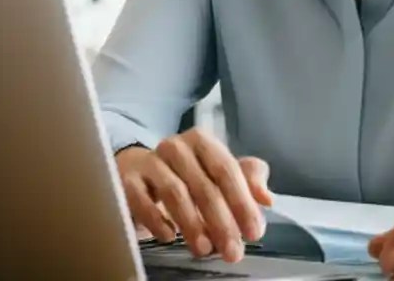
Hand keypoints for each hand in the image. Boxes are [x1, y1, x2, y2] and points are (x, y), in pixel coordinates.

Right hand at [115, 129, 272, 262]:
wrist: (137, 172)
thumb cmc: (186, 174)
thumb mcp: (218, 173)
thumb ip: (247, 180)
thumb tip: (266, 198)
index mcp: (202, 142)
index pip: (227, 170)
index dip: (242, 202)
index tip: (254, 231)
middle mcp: (175, 147)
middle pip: (203, 185)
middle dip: (221, 222)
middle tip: (233, 250)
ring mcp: (149, 161)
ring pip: (174, 192)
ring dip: (192, 224)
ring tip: (205, 248)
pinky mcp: (127, 180)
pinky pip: (141, 200)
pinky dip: (157, 220)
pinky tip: (170, 236)